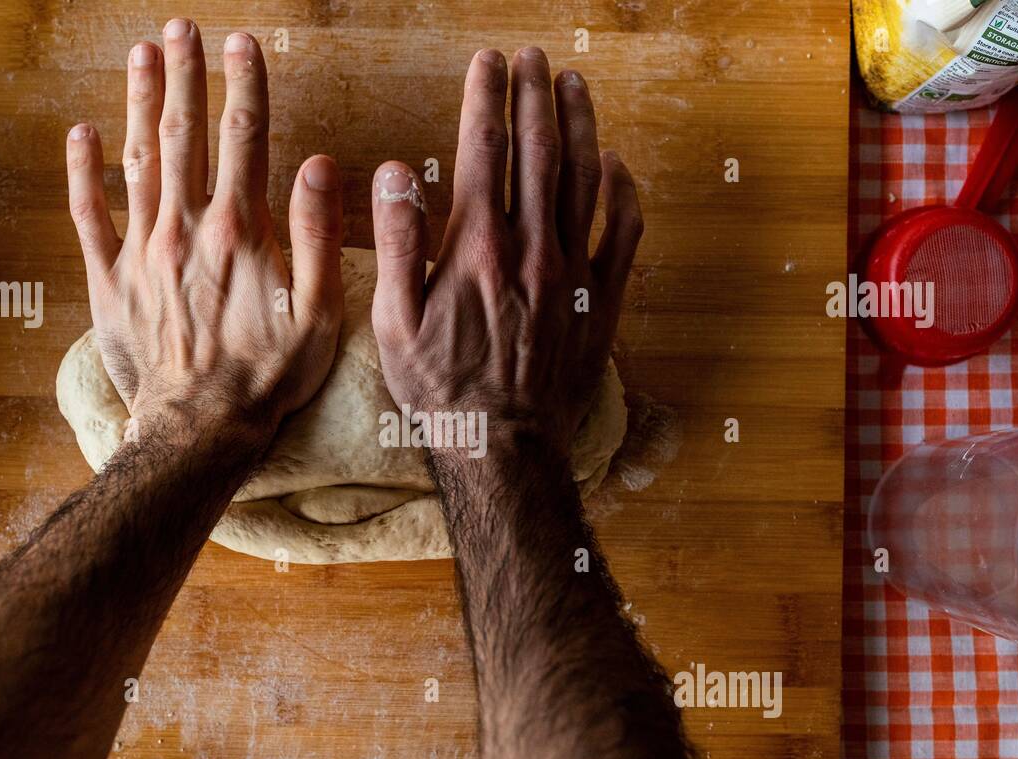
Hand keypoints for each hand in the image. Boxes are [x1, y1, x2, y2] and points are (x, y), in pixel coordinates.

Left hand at [66, 20, 343, 439]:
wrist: (200, 429)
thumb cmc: (267, 377)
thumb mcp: (320, 313)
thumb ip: (316, 233)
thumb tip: (318, 163)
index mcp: (240, 231)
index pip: (244, 139)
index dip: (245, 86)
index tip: (243, 44)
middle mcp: (185, 228)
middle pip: (185, 135)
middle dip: (185, 76)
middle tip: (181, 28)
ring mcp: (142, 252)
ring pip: (139, 160)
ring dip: (141, 103)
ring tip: (142, 55)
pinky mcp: (111, 282)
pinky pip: (89, 215)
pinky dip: (85, 172)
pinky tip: (84, 134)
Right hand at [369, 48, 641, 459]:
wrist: (503, 444)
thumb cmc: (440, 387)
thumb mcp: (394, 319)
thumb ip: (396, 240)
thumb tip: (395, 172)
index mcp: (476, 244)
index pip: (484, 148)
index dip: (486, 96)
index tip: (487, 62)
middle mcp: (532, 247)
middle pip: (539, 149)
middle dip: (535, 93)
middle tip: (533, 56)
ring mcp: (573, 272)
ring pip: (584, 178)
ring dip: (580, 124)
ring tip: (574, 85)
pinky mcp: (601, 301)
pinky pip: (623, 233)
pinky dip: (623, 192)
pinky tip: (616, 165)